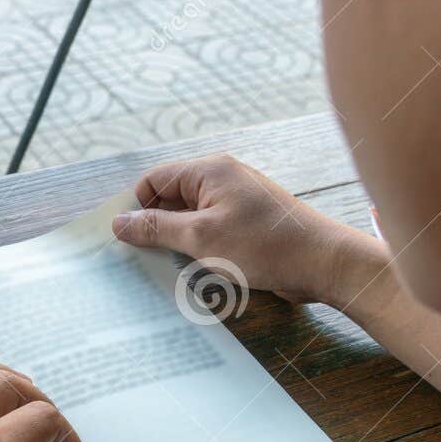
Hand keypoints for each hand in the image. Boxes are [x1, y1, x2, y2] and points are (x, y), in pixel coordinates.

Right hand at [111, 153, 389, 307]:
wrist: (321, 263)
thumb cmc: (263, 246)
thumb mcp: (201, 238)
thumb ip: (158, 228)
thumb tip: (119, 222)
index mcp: (209, 171)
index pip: (155, 180)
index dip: (137, 207)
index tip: (126, 239)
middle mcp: (222, 179)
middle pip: (171, 198)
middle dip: (156, 227)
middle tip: (142, 259)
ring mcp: (236, 201)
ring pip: (190, 218)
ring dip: (178, 242)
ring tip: (171, 267)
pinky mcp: (247, 224)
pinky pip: (210, 231)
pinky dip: (199, 249)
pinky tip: (197, 271)